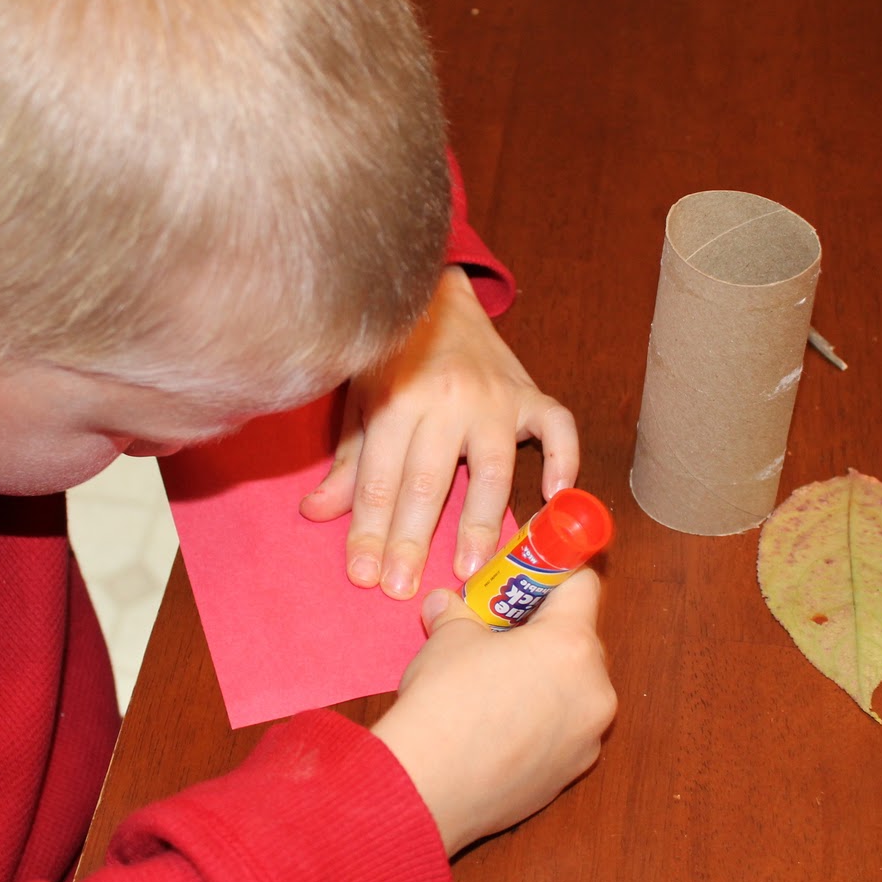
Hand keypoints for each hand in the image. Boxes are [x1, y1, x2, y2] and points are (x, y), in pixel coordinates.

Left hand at [299, 266, 578, 598]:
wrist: (440, 294)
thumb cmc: (395, 353)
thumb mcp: (362, 398)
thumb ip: (349, 459)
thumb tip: (317, 512)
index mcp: (397, 398)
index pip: (380, 478)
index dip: (369, 529)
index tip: (363, 574)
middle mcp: (448, 397)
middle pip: (429, 481)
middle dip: (413, 540)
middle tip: (402, 587)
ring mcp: (495, 396)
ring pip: (492, 468)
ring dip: (482, 523)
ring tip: (472, 568)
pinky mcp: (530, 393)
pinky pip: (558, 428)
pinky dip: (565, 460)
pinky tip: (556, 496)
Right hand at [370, 570, 615, 854]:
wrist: (426, 789)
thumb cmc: (443, 704)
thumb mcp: (447, 638)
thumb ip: (457, 612)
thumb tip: (446, 604)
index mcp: (572, 645)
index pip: (582, 584)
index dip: (551, 572)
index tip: (526, 573)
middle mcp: (595, 691)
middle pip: (579, 639)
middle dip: (541, 630)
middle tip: (497, 629)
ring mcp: (587, 738)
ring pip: (572, 688)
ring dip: (541, 677)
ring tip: (492, 683)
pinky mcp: (571, 774)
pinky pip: (562, 729)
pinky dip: (538, 720)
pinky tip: (495, 725)